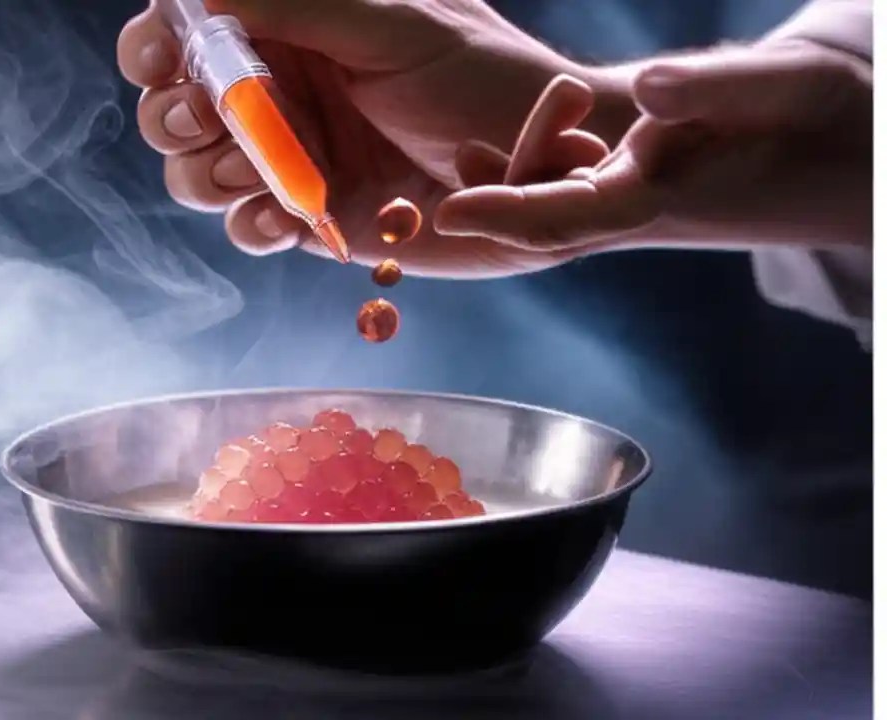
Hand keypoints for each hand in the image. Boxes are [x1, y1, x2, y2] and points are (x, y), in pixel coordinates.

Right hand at [117, 0, 635, 277]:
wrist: (544, 171)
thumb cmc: (482, 75)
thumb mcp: (391, 24)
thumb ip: (296, 7)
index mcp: (292, 28)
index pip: (192, 29)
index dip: (157, 44)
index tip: (163, 58)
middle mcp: (281, 90)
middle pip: (174, 104)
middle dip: (175, 116)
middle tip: (214, 120)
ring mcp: (290, 158)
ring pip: (196, 171)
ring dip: (208, 174)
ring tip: (260, 174)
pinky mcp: (310, 219)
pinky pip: (245, 228)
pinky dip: (249, 226)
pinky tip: (284, 220)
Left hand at [436, 40, 873, 252]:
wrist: (847, 144)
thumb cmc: (831, 117)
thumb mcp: (786, 88)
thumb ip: (717, 90)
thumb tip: (647, 88)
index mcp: (664, 197)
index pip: (573, 216)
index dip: (507, 214)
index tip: (449, 210)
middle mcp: (635, 204)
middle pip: (538, 222)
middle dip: (475, 213)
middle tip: (413, 205)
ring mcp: (630, 192)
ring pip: (543, 203)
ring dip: (490, 188)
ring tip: (442, 159)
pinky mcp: (632, 174)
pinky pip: (561, 181)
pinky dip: (518, 167)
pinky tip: (479, 145)